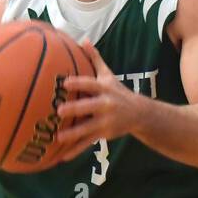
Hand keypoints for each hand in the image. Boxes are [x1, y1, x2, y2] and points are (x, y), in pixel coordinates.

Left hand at [55, 39, 140, 158]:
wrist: (139, 114)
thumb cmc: (117, 91)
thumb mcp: (108, 75)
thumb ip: (94, 59)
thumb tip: (83, 40)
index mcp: (104, 89)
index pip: (90, 84)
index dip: (79, 83)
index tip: (65, 83)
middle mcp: (105, 105)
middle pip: (89, 107)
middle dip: (75, 109)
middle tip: (59, 111)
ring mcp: (105, 121)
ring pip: (87, 128)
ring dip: (73, 134)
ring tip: (58, 137)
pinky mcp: (104, 134)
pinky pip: (87, 143)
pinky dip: (75, 151)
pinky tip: (62, 158)